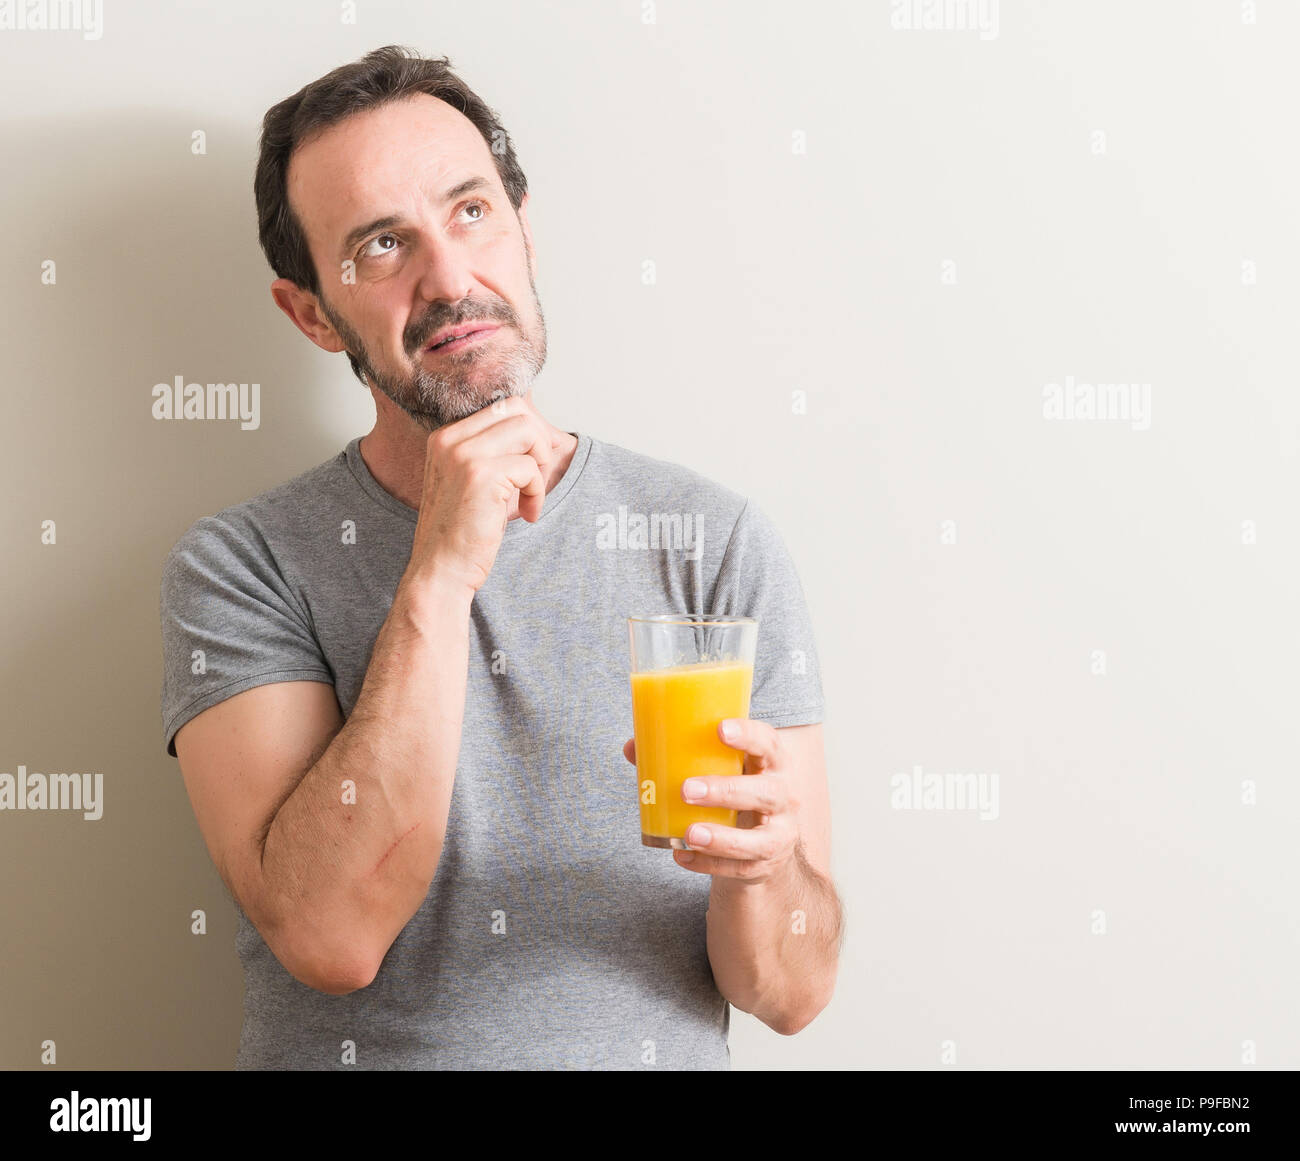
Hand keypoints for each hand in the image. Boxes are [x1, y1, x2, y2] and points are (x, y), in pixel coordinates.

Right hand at [405, 396, 562, 595]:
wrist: (441, 570)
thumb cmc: (461, 532)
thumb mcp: (471, 480)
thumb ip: (492, 452)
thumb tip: (537, 427)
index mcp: (445, 437)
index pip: (502, 406)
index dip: (528, 432)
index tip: (529, 466)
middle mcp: (449, 439)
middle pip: (517, 409)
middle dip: (538, 442)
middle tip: (535, 478)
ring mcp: (464, 455)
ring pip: (528, 431)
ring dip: (540, 465)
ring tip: (531, 494)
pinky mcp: (481, 476)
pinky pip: (530, 468)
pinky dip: (538, 493)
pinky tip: (527, 514)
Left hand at [621, 719, 799, 883]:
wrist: (762, 844)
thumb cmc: (736, 794)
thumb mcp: (719, 771)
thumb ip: (680, 758)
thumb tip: (633, 747)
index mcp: (773, 764)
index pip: (769, 743)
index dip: (749, 734)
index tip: (720, 729)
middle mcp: (784, 797)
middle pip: (766, 792)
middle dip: (726, 791)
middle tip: (687, 789)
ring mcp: (780, 834)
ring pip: (759, 840)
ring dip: (722, 838)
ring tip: (689, 833)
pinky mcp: (766, 864)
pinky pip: (740, 868)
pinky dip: (709, 864)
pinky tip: (682, 855)